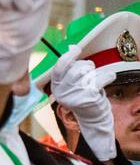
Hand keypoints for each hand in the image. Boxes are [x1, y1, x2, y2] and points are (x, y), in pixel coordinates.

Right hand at [50, 45, 115, 160]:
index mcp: (56, 87)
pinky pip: (101, 78)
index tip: (76, 49)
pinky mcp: (88, 97)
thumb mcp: (72, 84)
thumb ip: (70, 68)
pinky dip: (108, 76)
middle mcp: (62, 91)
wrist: (93, 117)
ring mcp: (75, 94)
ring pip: (89, 72)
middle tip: (90, 72)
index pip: (59, 67)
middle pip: (77, 67)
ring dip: (96, 73)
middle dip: (87, 66)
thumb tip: (72, 47)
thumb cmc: (83, 96)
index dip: (68, 56)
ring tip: (96, 81)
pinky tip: (108, 80)